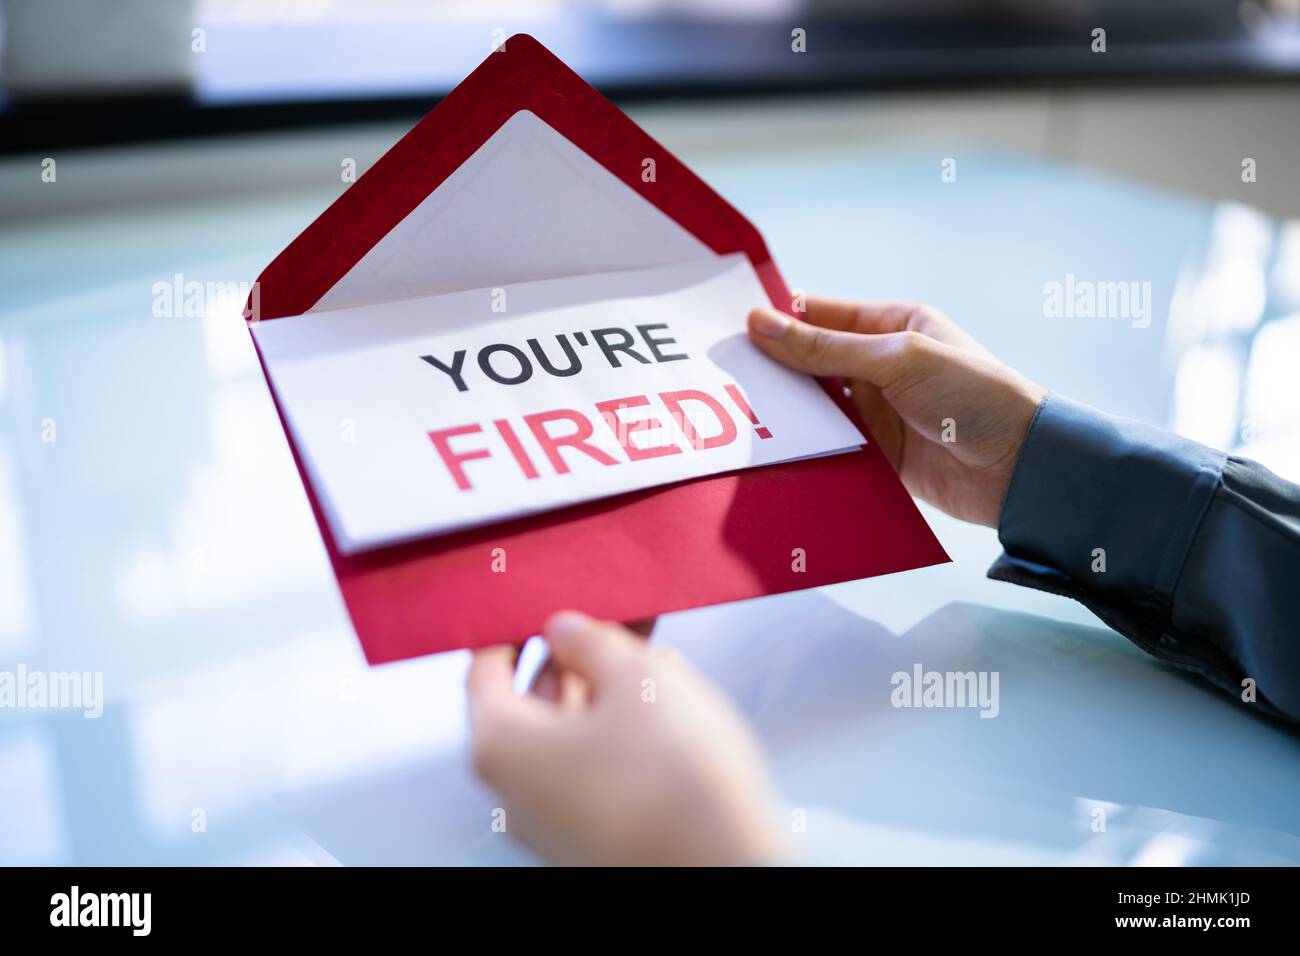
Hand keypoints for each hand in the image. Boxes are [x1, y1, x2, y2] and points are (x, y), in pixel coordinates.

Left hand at [467, 612, 781, 865]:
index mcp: (501, 744)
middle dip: (574, 655)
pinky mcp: (596, 838)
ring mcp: (555, 820)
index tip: (537, 597)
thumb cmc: (672, 777)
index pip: (485, 670)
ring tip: (654, 652)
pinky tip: (666, 701)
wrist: (727, 873)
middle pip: (531, 702)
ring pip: (570, 735)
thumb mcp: (637, 678)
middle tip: (611, 614)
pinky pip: (596, 768)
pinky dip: (622, 729)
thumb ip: (592, 643)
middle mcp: (515, 790)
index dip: (512, 626)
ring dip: (606, 689)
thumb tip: (564, 632)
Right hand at [748, 298, 1045, 527]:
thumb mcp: (898, 360)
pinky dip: (806, 447)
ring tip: (737, 414)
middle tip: (721, 376)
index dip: (778, 321)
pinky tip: (773, 449)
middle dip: (773, 370)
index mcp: (892, 326)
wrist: (1020, 469)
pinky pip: (829, 446)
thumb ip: (826, 350)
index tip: (730, 330)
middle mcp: (881, 366)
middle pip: (811, 364)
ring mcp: (878, 412)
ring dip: (786, 412)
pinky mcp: (876, 455)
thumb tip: (760, 325)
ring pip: (815, 407)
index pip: (821, 317)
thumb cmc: (973, 396)